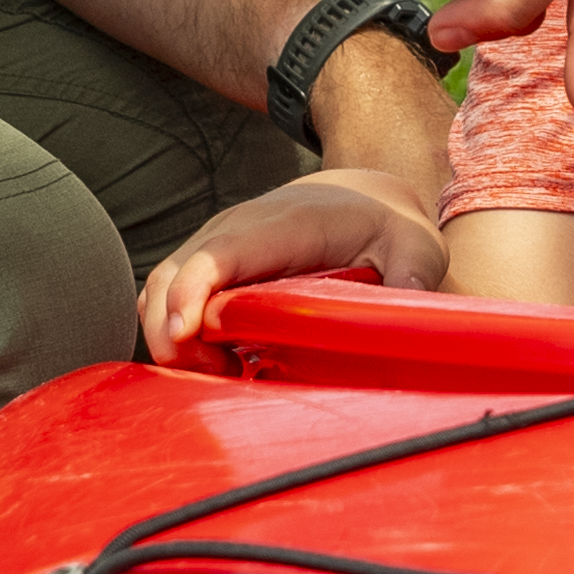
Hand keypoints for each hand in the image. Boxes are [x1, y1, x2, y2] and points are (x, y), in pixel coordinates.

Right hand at [138, 171, 443, 367]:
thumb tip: (410, 304)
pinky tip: (217, 365)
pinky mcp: (209, 267)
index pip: (219, 254)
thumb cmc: (386, 227)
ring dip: (170, 341)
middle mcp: (234, 231)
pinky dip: (173, 337)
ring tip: (223, 374)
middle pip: (171, 278)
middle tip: (219, 377)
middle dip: (171, 334)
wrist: (361, 196)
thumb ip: (414, 272)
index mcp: (280, 225)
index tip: (185, 335)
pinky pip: (167, 299)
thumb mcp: (415, 245)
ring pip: (158, 291)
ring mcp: (215, 247)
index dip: (191, 292)